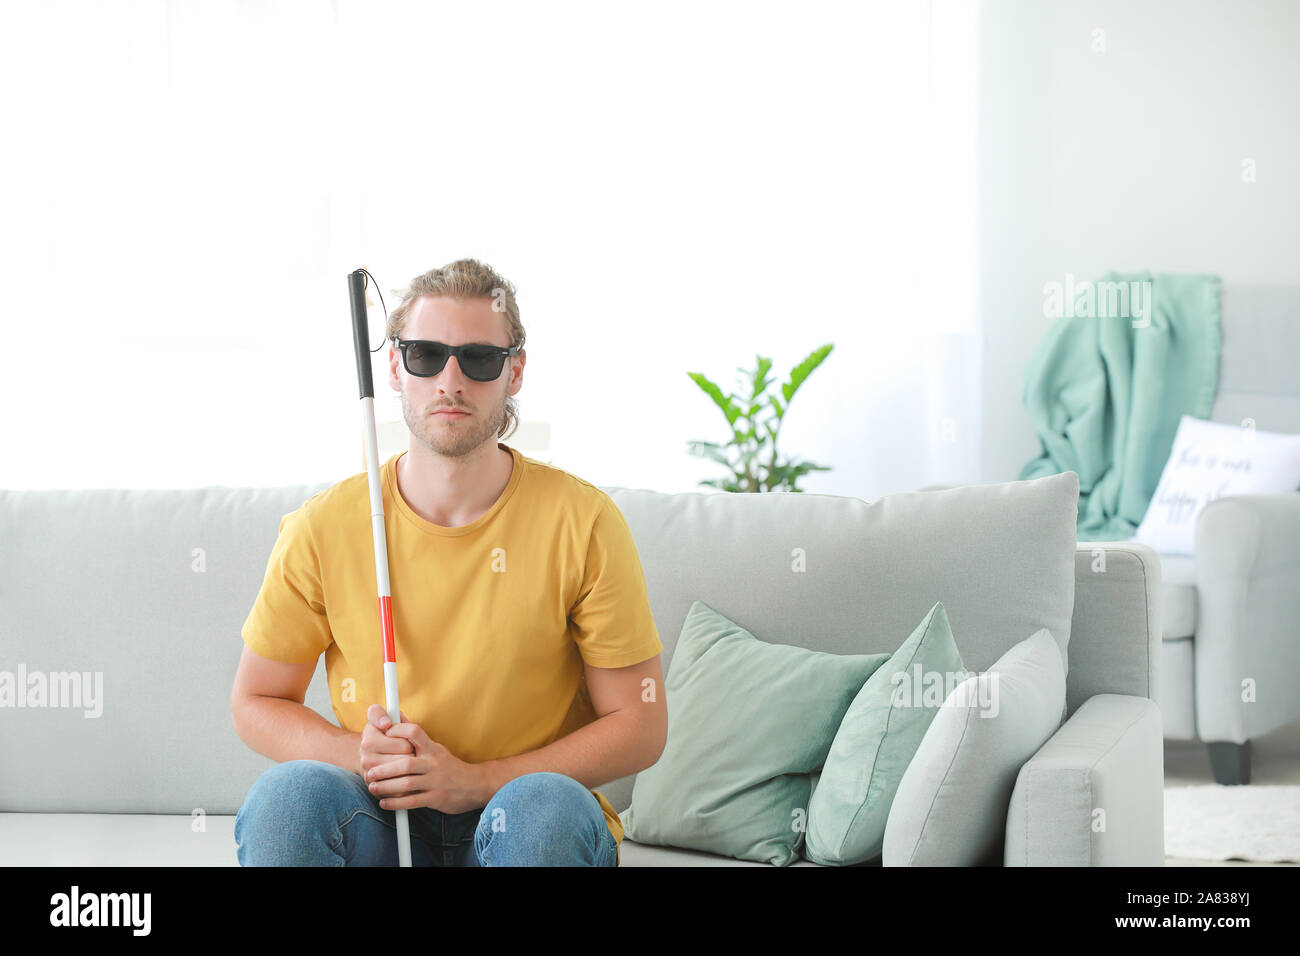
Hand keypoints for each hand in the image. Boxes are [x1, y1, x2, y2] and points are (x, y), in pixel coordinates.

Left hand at [363, 704, 486, 813]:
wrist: (474, 785)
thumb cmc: (448, 766)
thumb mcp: (435, 748)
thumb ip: (415, 736)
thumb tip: (397, 714)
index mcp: (432, 748)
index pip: (414, 732)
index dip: (398, 731)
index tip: (383, 735)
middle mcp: (434, 763)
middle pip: (406, 763)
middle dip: (384, 769)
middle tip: (369, 772)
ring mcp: (436, 782)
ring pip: (407, 784)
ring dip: (386, 787)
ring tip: (373, 787)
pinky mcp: (436, 798)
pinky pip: (412, 801)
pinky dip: (396, 803)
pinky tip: (385, 803)